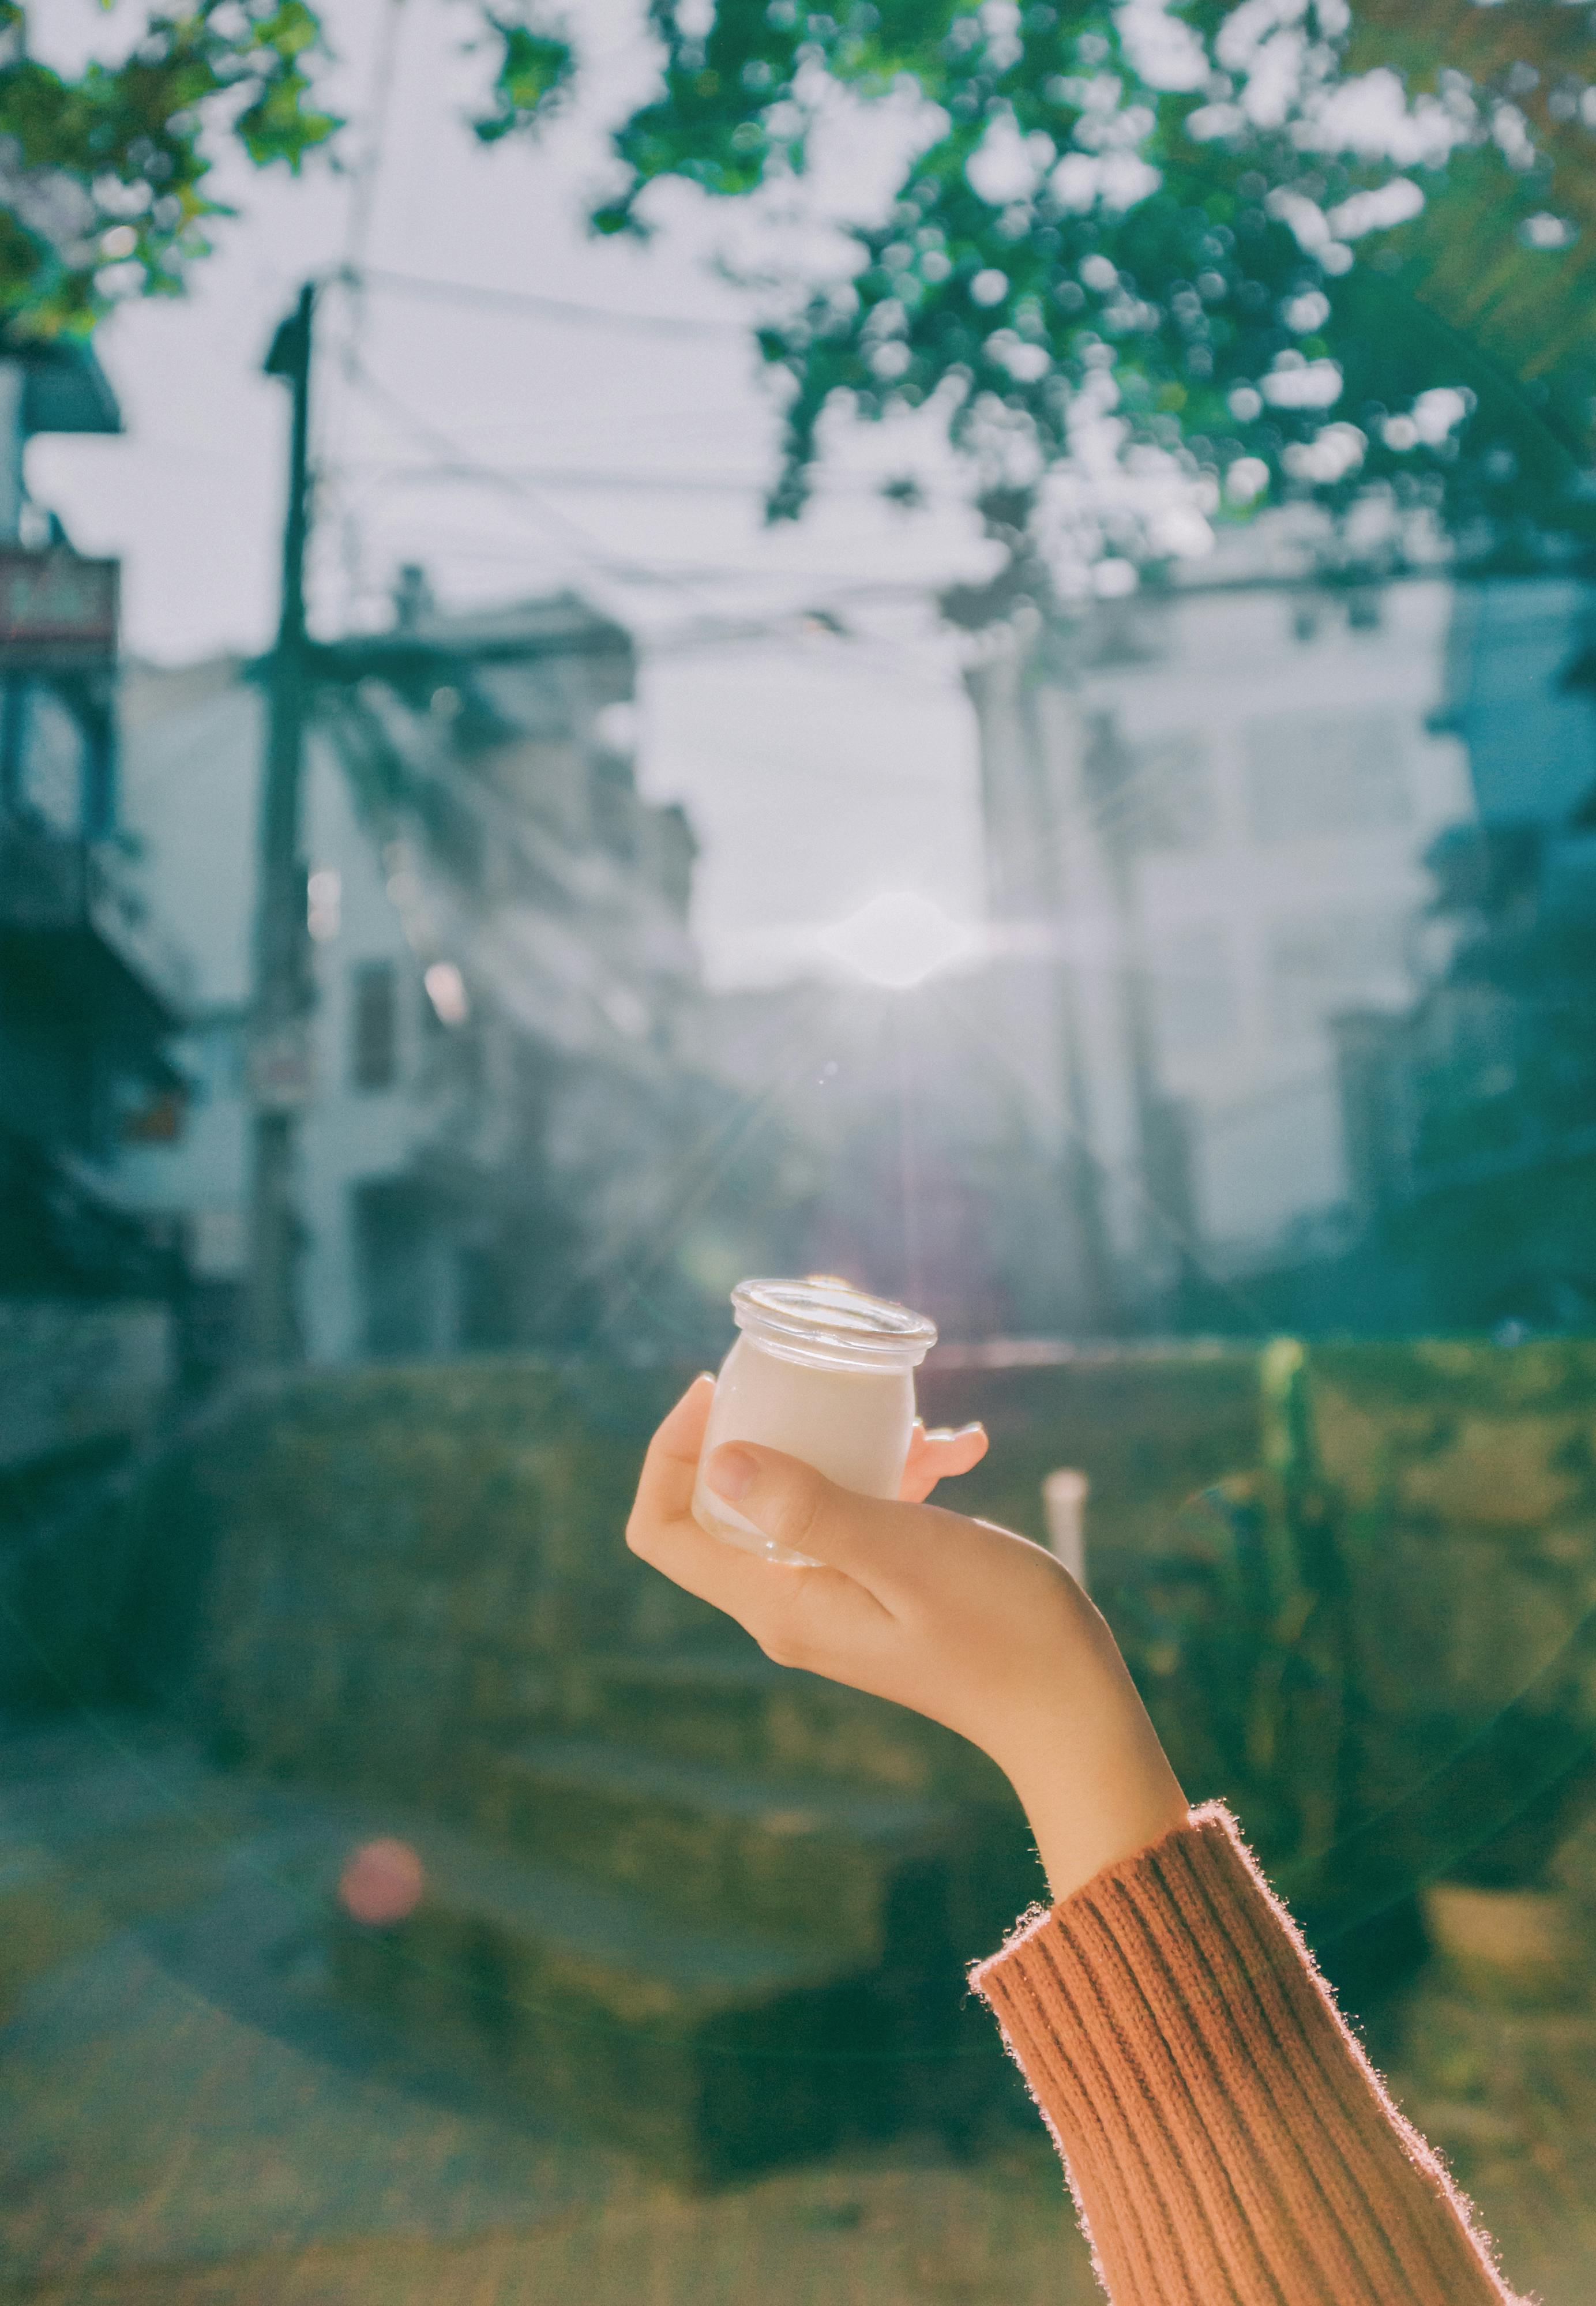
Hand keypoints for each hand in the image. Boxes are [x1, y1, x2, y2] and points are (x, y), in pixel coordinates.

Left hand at [625, 1378, 1187, 1902]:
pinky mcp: (879, 1588)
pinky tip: (965, 1453)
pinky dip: (903, 1474)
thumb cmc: (997, 1630)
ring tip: (927, 1431)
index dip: (668, 1453)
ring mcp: (834, 1596)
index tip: (715, 1392)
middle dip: (765, 1431)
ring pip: (805, 1497)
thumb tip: (718, 1463)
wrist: (1071, 1704)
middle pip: (724, 1503)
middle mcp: (790, 1603)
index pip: (663, 1531)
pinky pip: (863, 1513)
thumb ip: (810, 1509)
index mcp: (776, 1603)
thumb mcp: (903, 1553)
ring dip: (852, 1448)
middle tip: (812, 1383)